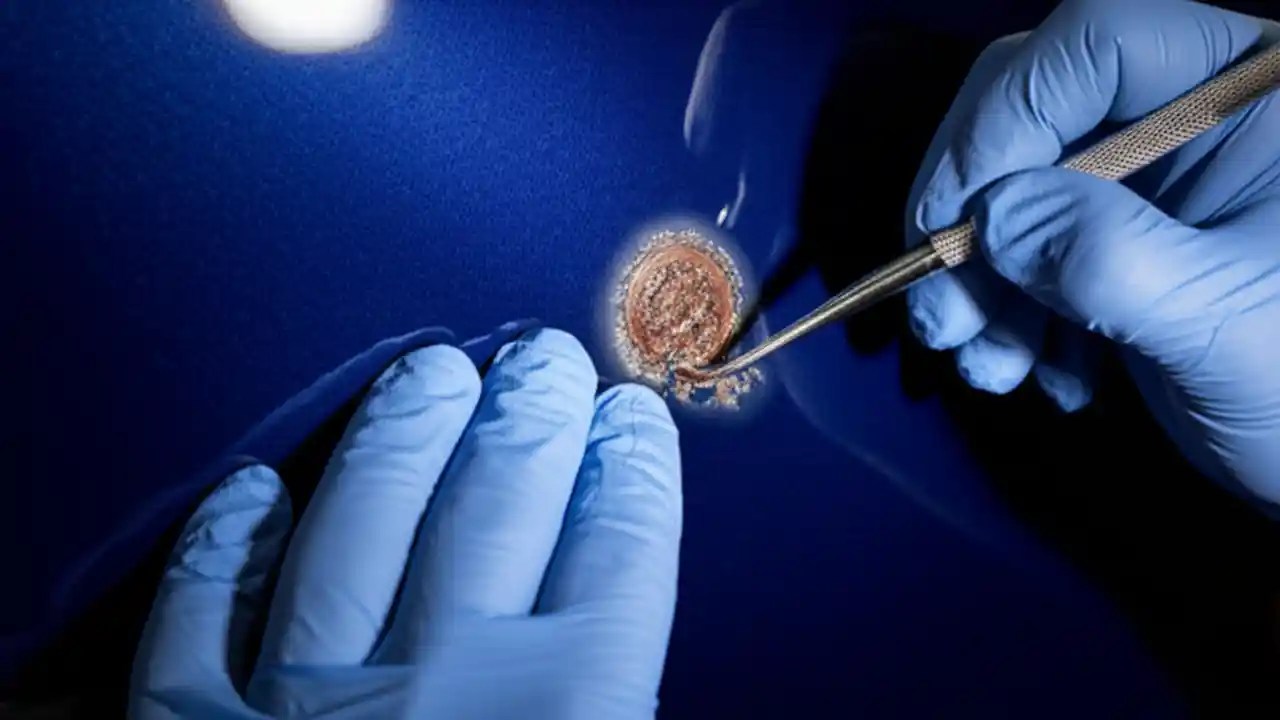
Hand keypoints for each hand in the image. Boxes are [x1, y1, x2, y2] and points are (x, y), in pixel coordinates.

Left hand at [129, 328, 682, 718]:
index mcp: (566, 716)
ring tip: (432, 373)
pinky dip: (225, 548)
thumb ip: (610, 702)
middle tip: (545, 360)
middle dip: (531, 419)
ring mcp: (304, 702)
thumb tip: (617, 639)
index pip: (622, 553)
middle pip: (498, 506)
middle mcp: (439, 689)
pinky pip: (198, 618)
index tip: (634, 420)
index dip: (636, 470)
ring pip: (357, 525)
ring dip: (401, 438)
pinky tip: (253, 491)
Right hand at [904, 0, 1279, 505]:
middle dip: (974, 216)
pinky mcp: (1124, 244)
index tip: (953, 220)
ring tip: (992, 369)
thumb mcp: (1221, 324)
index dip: (1011, 114)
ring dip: (982, 284)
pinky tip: (1045, 377)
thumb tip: (988, 218)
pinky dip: (1013, 315)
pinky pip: (1029, 248)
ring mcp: (1155, 183)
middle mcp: (1195, 118)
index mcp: (1250, 96)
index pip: (1103, 43)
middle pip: (1038, 109)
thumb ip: (1107, 260)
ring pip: (1016, 185)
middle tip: (941, 315)